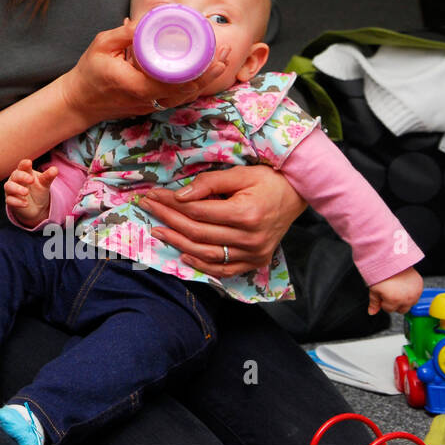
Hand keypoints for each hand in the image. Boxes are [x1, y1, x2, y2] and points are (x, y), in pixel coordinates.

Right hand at [4, 159, 55, 225]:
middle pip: (15, 175)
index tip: (29, 162)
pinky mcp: (10, 201)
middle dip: (22, 176)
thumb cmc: (37, 190)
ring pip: (9, 186)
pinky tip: (26, 204)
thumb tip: (55, 169)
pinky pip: (10, 200)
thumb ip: (48, 176)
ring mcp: (12, 190)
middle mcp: (16, 179)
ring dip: (17, 189)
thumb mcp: (44, 183)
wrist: (35, 207)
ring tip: (26, 192)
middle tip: (31, 180)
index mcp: (24, 172)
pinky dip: (17, 202)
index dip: (24, 164)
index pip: (22, 166)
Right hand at [58, 20, 231, 123]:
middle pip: (188, 89)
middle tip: (224, 51)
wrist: (80, 101)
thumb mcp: (100, 46)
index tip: (211, 49)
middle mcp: (148, 99)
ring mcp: (151, 105)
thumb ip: (123, 34)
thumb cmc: (89, 73)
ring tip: (221, 61)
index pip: (176, 80)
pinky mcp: (152, 106)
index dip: (198, 67)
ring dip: (206, 80)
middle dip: (210, 72)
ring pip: (186, 96)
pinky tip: (203, 73)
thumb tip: (145, 20)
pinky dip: (194, 87)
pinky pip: (178, 98)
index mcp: (136, 84)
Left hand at [136, 164, 305, 276]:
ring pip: (207, 254)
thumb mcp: (240, 174)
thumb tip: (181, 195)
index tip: (153, 195)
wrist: (297, 197)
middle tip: (148, 208)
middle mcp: (250, 238)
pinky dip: (202, 265)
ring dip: (178, 243)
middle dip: (168, 219)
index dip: (171, 203)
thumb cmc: (268, 182)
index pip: (197, 211)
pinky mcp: (255, 262)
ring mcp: (254, 254)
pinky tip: (183, 255)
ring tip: (157, 231)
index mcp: (246, 214)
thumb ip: (210, 183)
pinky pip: (224, 270)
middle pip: (198, 233)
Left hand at [368, 268, 423, 314]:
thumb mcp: (373, 289)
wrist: (391, 259)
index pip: (388, 310)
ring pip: (410, 304)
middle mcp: (406, 299)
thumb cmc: (381, 273)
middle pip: (401, 310)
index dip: (383, 302)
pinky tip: (403, 285)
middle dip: (395, 304)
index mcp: (394, 300)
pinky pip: (416, 295)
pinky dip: (411, 292)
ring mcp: (415, 293)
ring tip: (397, 288)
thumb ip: (374, 303)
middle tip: (390, 293)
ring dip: (404, 300)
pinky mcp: (420, 286)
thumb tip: (372, 312)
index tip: (382, 295)